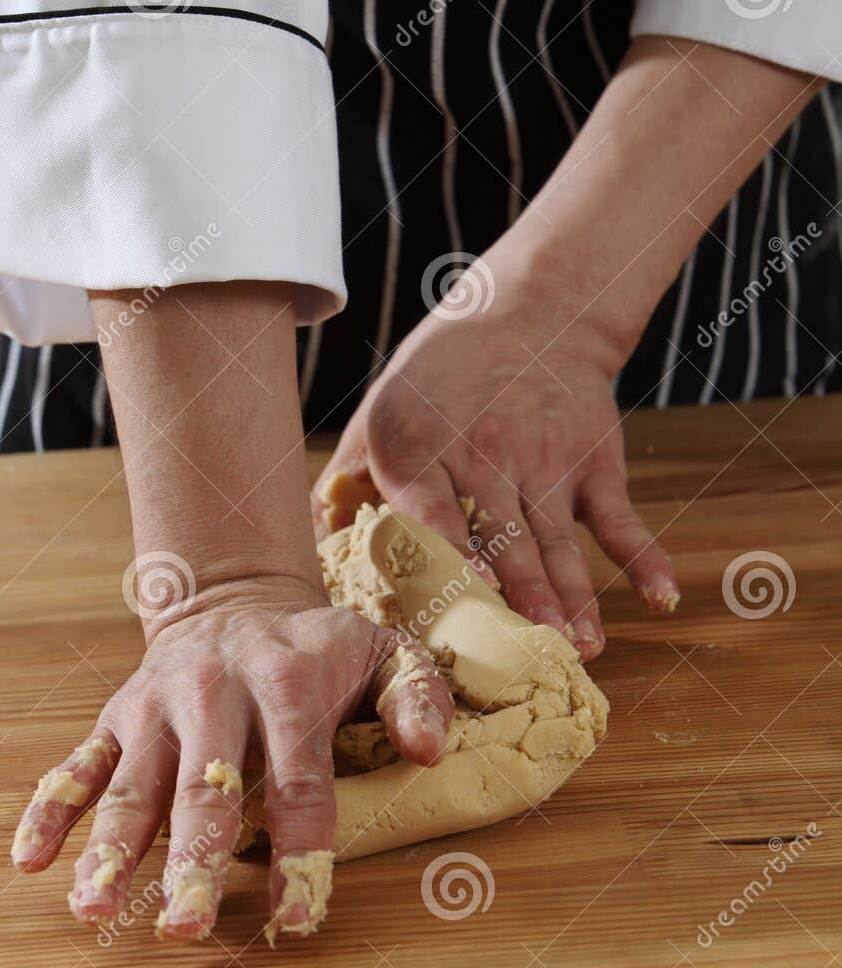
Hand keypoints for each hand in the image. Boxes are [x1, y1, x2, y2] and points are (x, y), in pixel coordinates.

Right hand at [10, 575, 452, 941]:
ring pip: (132, 786)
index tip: (297, 919)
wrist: (233, 599)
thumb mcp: (384, 649)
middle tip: (184, 929)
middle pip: (204, 791)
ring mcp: (157, 707)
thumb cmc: (319, 651)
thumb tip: (430, 750)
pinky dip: (49, 809)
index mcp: (287, 685)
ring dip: (110, 849)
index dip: (299, 851)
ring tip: (93, 910)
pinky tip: (29, 860)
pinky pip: (77, 765)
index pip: (298, 782)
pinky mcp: (116, 717)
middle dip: (193, 862)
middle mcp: (215, 694)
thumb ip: (416, 693)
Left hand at [314, 257, 678, 659]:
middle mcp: (487, 458)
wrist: (528, 314)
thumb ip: (345, 486)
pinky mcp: (594, 463)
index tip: (462, 599)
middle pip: (504, 538)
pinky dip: (644, 558)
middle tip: (532, 653)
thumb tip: (307, 557)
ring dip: (574, 597)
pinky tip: (659, 597)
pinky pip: (620, 519)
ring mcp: (547, 462)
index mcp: (423, 450)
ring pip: (559, 541)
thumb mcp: (378, 415)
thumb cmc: (437, 381)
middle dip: (521, 598)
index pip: (433, 512)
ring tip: (583, 647)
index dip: (449, 556)